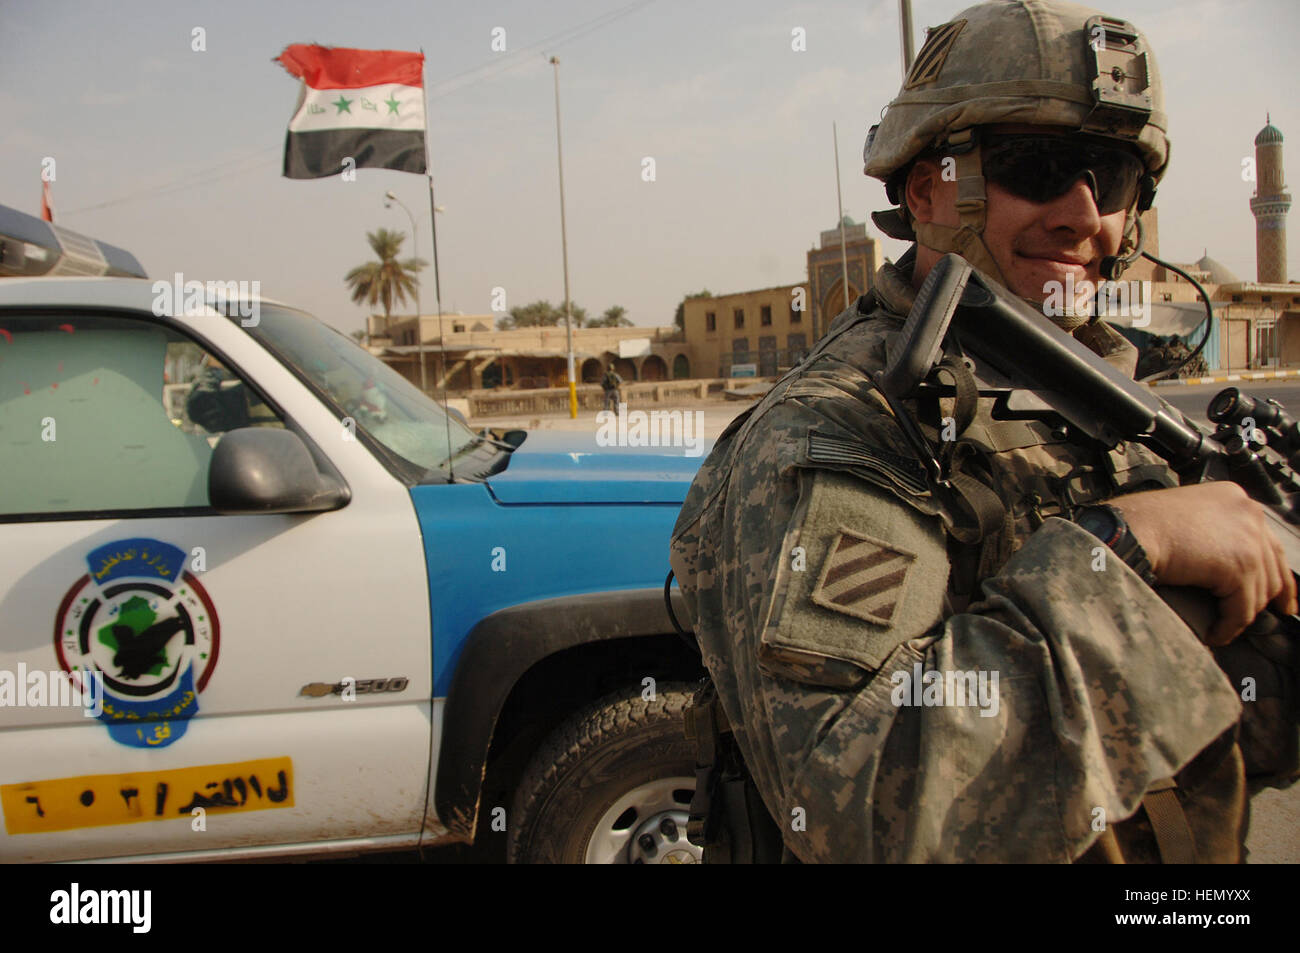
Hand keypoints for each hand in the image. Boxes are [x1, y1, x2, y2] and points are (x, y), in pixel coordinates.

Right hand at [1110, 483, 1297, 644]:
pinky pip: (1242, 609)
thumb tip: (1224, 567)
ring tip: (1223, 627)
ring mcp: (1248, 538)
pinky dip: (1229, 626)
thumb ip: (1211, 532)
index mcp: (1234, 498)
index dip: (1276, 573)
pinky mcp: (1240, 565)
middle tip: (1260, 618)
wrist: (1128, 531)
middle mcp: (1248, 512)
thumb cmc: (1139, 524)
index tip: (1282, 597)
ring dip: (1240, 614)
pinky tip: (1215, 633)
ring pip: (1260, 591)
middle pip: (1272, 566)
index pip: (1268, 540)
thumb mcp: (1185, 518)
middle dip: (1268, 597)